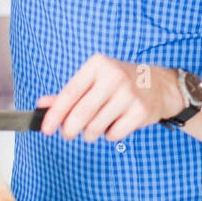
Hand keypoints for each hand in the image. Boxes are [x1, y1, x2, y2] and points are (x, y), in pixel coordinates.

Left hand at [37, 55, 178, 142]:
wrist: (159, 85)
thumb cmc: (120, 82)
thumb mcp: (94, 80)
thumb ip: (68, 93)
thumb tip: (42, 105)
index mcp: (98, 65)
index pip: (70, 93)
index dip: (55, 114)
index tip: (44, 129)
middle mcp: (114, 77)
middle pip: (81, 114)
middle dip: (69, 130)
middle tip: (67, 134)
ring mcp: (129, 95)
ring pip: (95, 128)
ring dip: (90, 134)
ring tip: (95, 127)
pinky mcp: (140, 112)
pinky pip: (113, 135)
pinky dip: (109, 135)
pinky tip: (115, 123)